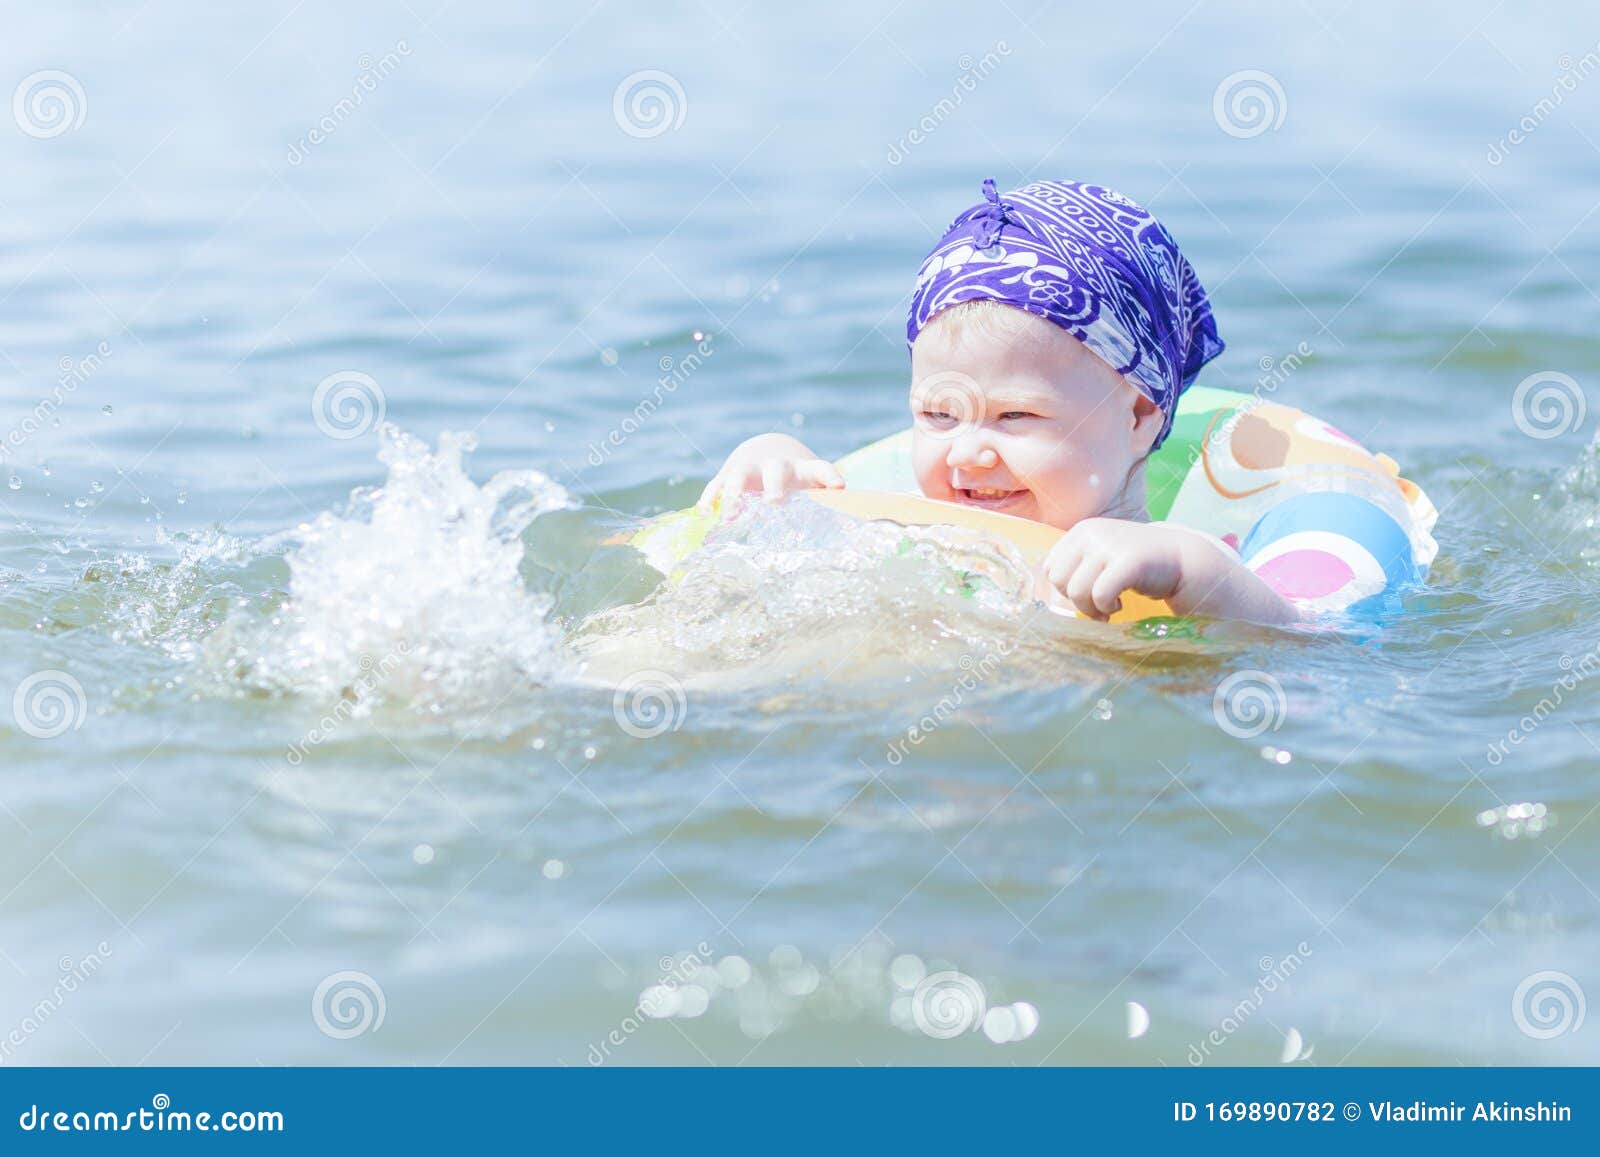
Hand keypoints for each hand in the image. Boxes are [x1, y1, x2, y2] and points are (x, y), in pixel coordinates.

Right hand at [698, 433, 843, 511]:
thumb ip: (830, 506)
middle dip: (775, 486)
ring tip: (730, 516)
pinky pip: (717, 484)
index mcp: (802, 470)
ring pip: (740, 475)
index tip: (838, 486)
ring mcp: (750, 469)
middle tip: (775, 503)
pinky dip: (710, 497)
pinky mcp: (728, 475)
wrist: (764, 449)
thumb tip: (858, 532)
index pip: (820, 468)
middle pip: (776, 471)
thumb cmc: (795, 479)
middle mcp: (776, 466)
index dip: (829, 475)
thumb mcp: (813, 487)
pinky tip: (705, 512)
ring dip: (735, 495)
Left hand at [1042, 518, 1296, 623]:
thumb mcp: (1100, 560)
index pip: (1049, 569)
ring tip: (1110, 607)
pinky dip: (1106, 608)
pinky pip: (1100, 595)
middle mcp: (1091, 531)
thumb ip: (1074, 569)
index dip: (1065, 590)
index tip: (1087, 595)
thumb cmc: (1136, 567)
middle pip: (1059, 581)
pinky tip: (1120, 606)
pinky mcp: (1129, 559)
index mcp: (1080, 531)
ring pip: (1077, 591)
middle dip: (1077, 600)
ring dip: (1092, 609)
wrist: (1183, 561)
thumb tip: (1039, 596)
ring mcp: (1110, 543)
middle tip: (1100, 605)